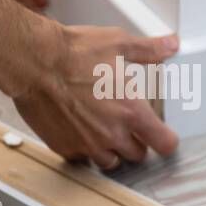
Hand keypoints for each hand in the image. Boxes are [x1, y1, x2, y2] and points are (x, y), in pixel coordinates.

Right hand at [14, 25, 180, 167]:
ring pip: (110, 162)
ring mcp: (87, 144)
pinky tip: (80, 131)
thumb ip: (149, 49)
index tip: (163, 136)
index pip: (163, 143)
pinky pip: (81, 158)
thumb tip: (170, 45)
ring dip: (111, 150)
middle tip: (129, 126)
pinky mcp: (64, 147)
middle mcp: (112, 133)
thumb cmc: (73, 53)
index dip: (166, 140)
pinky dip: (83, 149)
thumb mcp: (118, 43)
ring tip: (104, 130)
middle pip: (137, 155)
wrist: (34, 62)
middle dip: (137, 143)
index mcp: (131, 111)